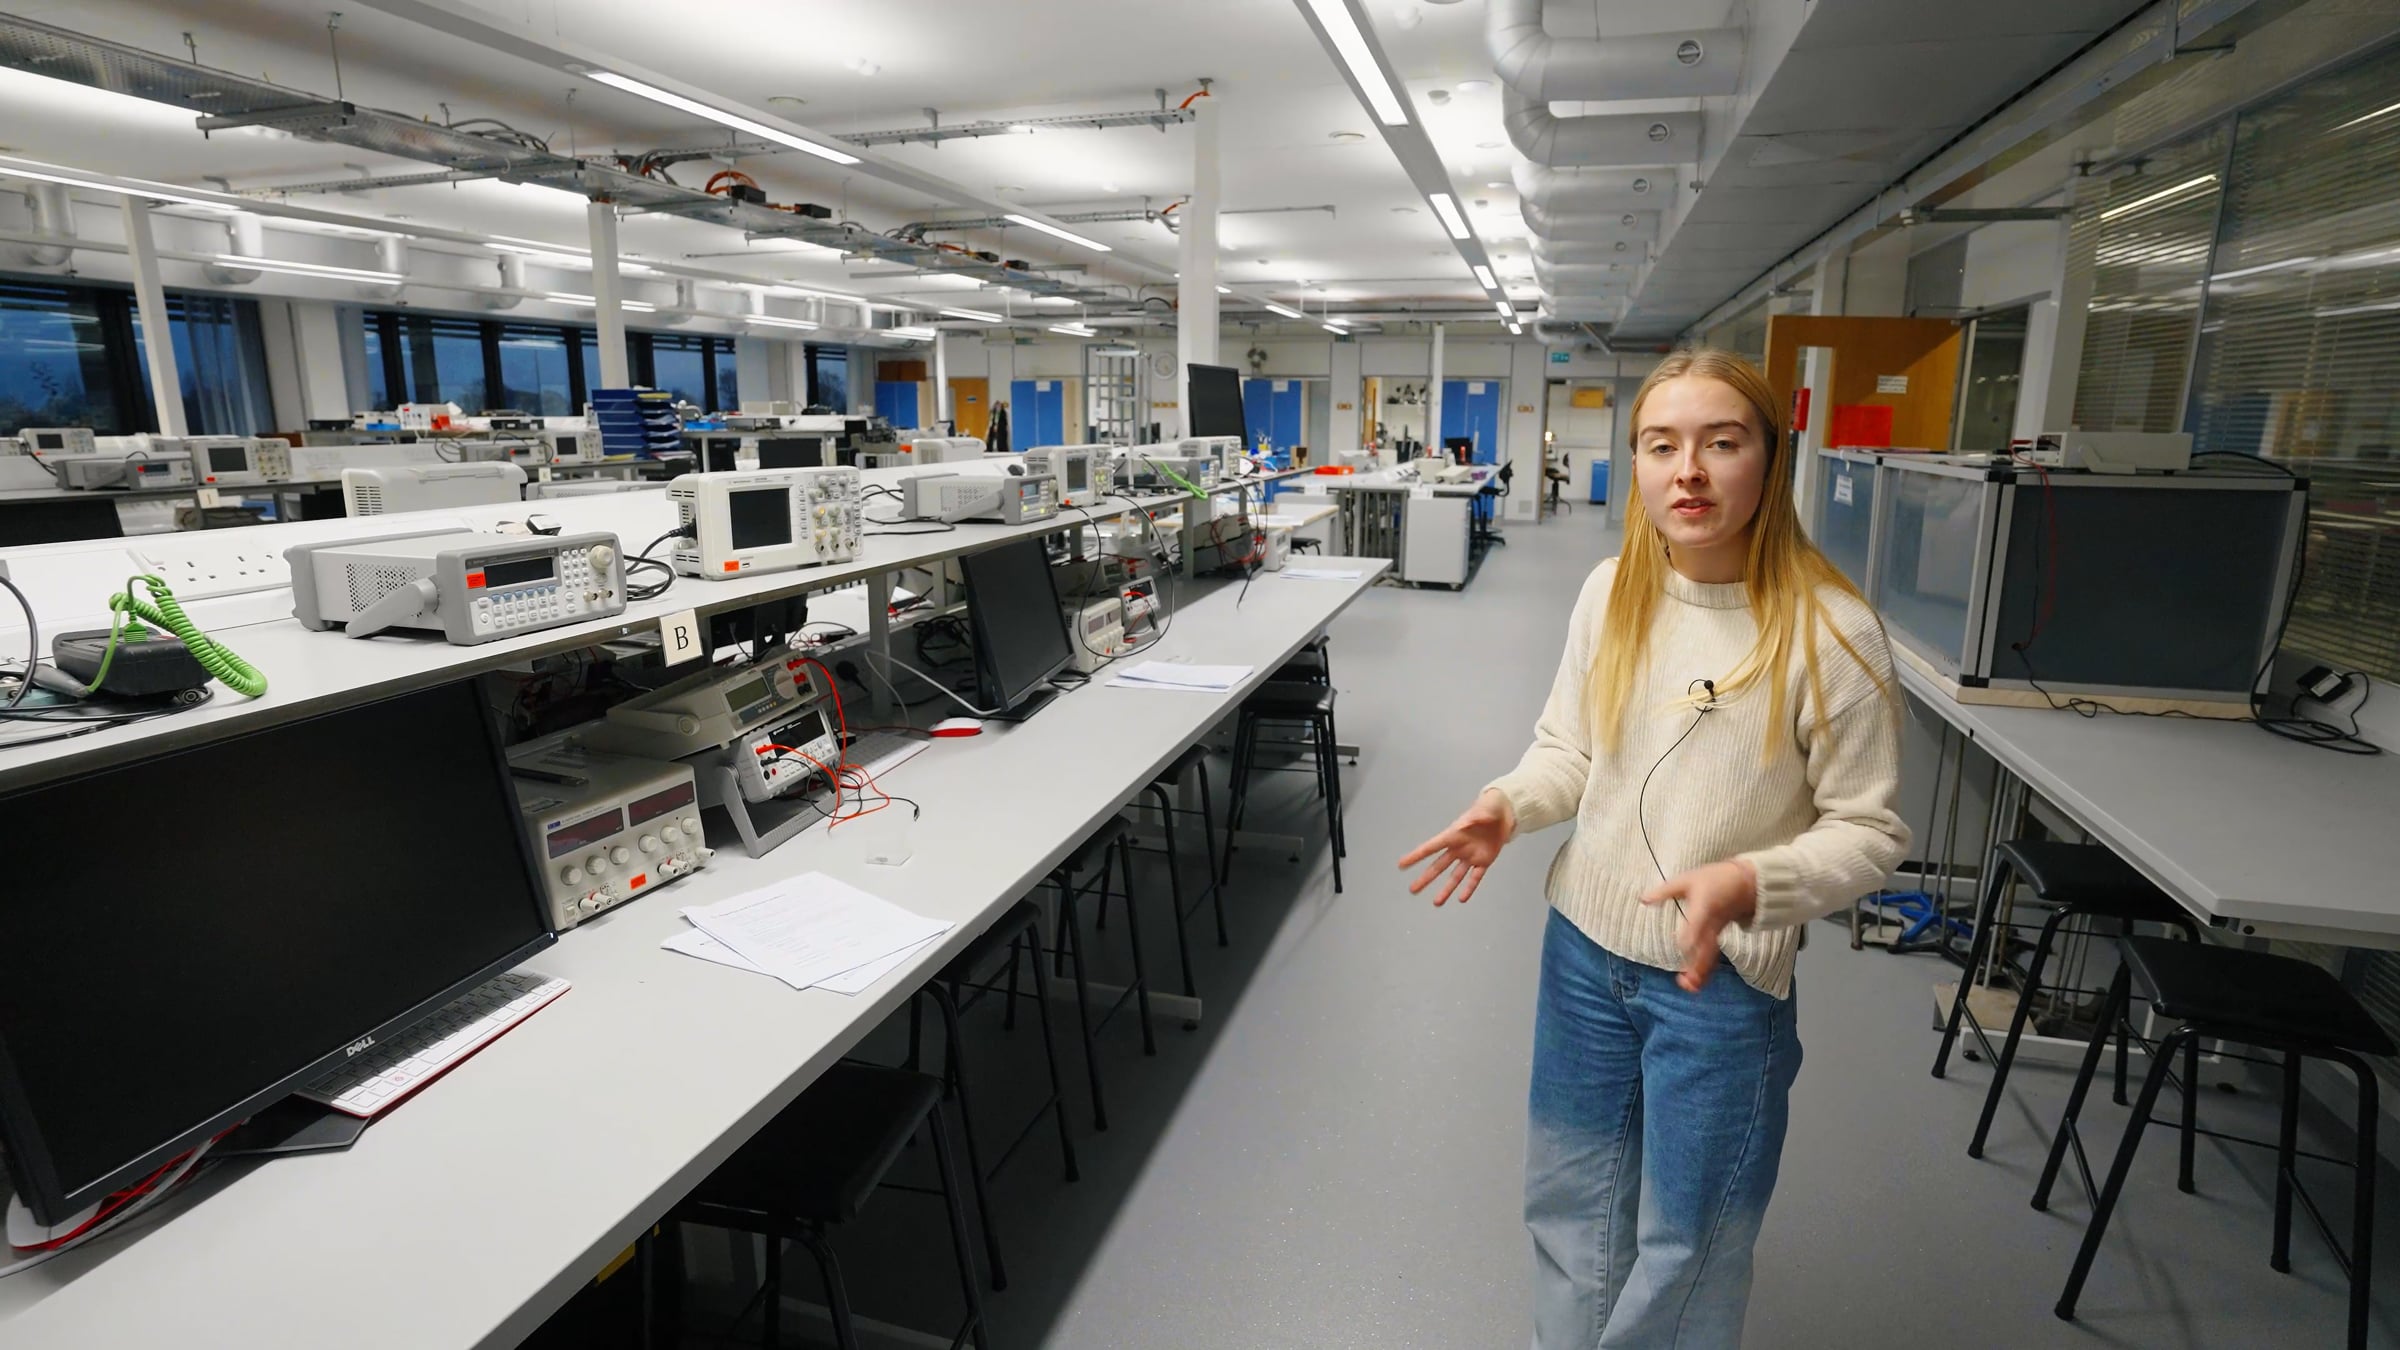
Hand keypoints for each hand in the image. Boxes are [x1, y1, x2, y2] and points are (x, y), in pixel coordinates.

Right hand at [1399, 789, 1515, 905]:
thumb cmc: (1489, 807)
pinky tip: (1462, 899)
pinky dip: (1469, 888)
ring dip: (1446, 889)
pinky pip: (1475, 877)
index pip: (1431, 847)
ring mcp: (1470, 856)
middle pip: (1438, 866)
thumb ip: (1474, 817)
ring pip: (1455, 876)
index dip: (1416, 856)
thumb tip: (1464, 824)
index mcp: (1453, 835)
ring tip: (1436, 903)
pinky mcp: (1484, 861)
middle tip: (1412, 890)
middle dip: (1426, 878)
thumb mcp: (1483, 809)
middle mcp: (1458, 848)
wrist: (1504, 813)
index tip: (1402, 865)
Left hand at [1641, 860, 1759, 991]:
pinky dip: (1705, 970)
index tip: (1684, 945)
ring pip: (1711, 955)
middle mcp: (1712, 923)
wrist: (1746, 883)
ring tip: (1690, 988)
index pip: (1699, 920)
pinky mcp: (1718, 937)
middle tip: (1686, 980)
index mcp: (1705, 905)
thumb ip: (1665, 891)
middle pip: (1707, 946)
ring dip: (1701, 972)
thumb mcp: (1687, 880)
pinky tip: (1695, 984)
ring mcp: (1717, 932)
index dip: (1692, 932)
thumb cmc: (1714, 879)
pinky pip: (1713, 956)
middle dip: (1698, 964)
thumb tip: (1643, 899)